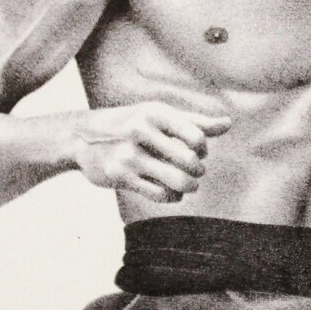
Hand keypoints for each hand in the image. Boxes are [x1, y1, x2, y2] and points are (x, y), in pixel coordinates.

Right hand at [73, 102, 230, 201]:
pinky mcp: (121, 176)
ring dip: (189, 186)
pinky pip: (161, 194)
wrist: (82, 138)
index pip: (197, 137)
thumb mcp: (158, 116)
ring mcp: (130, 155)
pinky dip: (173, 196)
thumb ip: (194, 122)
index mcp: (155, 113)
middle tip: (194, 171)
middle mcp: (141, 131)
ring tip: (187, 184)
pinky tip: (170, 191)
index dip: (203, 149)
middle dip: (197, 171)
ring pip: (177, 181)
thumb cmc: (130, 124)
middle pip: (190, 161)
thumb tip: (228, 124)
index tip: (197, 152)